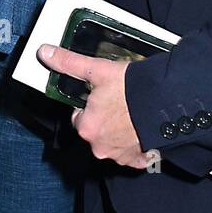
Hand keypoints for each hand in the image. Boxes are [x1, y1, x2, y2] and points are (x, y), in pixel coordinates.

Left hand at [37, 44, 158, 169]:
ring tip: (132, 113)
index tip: (102, 96)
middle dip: (105, 119)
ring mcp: (121, 156)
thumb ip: (69, 63)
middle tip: (119, 102)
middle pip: (96, 131)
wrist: (166, 103)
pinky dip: (135, 147)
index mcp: (87, 127)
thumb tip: (44, 53)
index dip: (89, 105)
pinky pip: (133, 156)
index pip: (79, 118)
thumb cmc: (132, 89)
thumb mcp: (97, 70)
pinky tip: (141, 131)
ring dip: (119, 132)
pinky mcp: (139, 159)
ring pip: (113, 143)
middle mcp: (101, 147)